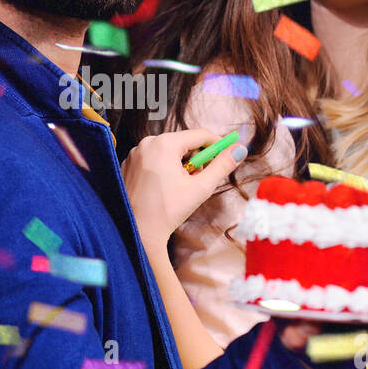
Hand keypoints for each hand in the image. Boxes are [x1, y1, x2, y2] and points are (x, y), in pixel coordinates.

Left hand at [121, 129, 246, 248]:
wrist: (138, 233)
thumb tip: (239, 150)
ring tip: (182, 187)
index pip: (199, 135)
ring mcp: (135, 153)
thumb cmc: (167, 211)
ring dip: (181, 164)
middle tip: (203, 178)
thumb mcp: (200, 188)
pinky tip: (166, 188)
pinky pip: (153, 158)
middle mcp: (146, 143)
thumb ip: (222, 166)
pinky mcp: (128, 164)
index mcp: (164, 144)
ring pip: (168, 151)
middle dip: (197, 158)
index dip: (218, 143)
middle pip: (183, 142)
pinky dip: (164, 168)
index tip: (228, 153)